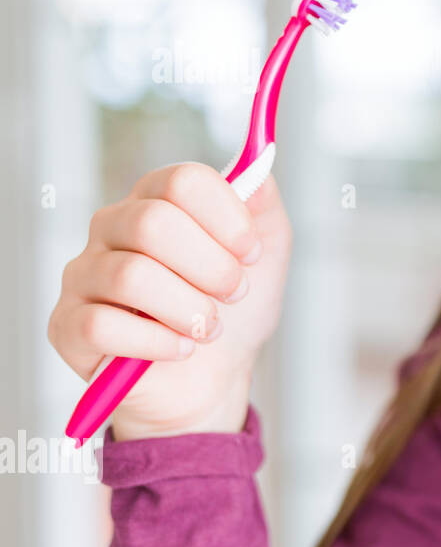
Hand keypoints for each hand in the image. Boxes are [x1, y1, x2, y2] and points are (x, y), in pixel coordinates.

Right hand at [48, 162, 292, 439]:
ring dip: (190, 309)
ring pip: (132, 277)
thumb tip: (257, 169)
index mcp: (156, 200)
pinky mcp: (67, 326)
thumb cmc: (234, 308)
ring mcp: (84, 275)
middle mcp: (111, 227)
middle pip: (153, 224)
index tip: (252, 253)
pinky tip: (181, 348)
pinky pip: (103, 325)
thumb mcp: (267, 252)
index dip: (227, 218)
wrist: (214, 377)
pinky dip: (158, 342)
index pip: (182, 180)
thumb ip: (262, 204)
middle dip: (212, 268)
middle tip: (235, 294)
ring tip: (211, 327)